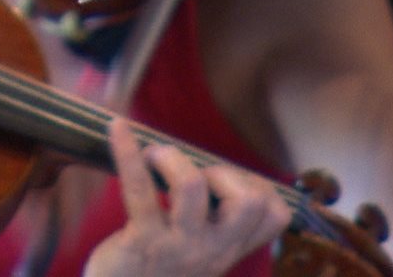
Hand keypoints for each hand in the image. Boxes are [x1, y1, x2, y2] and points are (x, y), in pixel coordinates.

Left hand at [84, 119, 290, 276]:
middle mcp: (211, 251)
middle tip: (195, 175)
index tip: (227, 178)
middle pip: (249, 200)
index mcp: (227, 251)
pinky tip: (118, 129)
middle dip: (223, 172)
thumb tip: (210, 170)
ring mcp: (178, 248)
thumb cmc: (154, 276)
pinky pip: (139, 187)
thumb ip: (213, 227)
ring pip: (192, 185)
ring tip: (153, 157)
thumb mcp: (197, 258)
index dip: (257, 185)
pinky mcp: (141, 243)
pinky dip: (127, 151)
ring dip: (172, 157)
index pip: (274, 216)